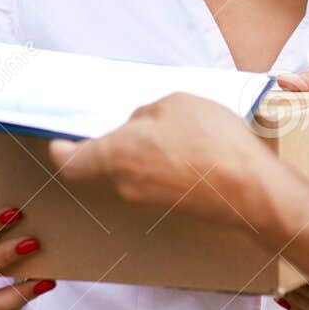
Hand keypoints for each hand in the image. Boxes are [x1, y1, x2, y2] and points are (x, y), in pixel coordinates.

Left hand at [47, 94, 272, 224]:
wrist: (249, 189)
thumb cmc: (209, 142)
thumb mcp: (175, 104)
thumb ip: (148, 114)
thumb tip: (142, 126)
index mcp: (115, 155)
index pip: (70, 161)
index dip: (62, 149)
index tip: (58, 141)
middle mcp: (124, 182)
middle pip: (107, 162)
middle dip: (120, 140)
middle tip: (140, 120)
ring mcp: (149, 199)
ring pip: (135, 170)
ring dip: (148, 152)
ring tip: (180, 129)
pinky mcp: (175, 206)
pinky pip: (159, 180)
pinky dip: (169, 164)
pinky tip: (196, 148)